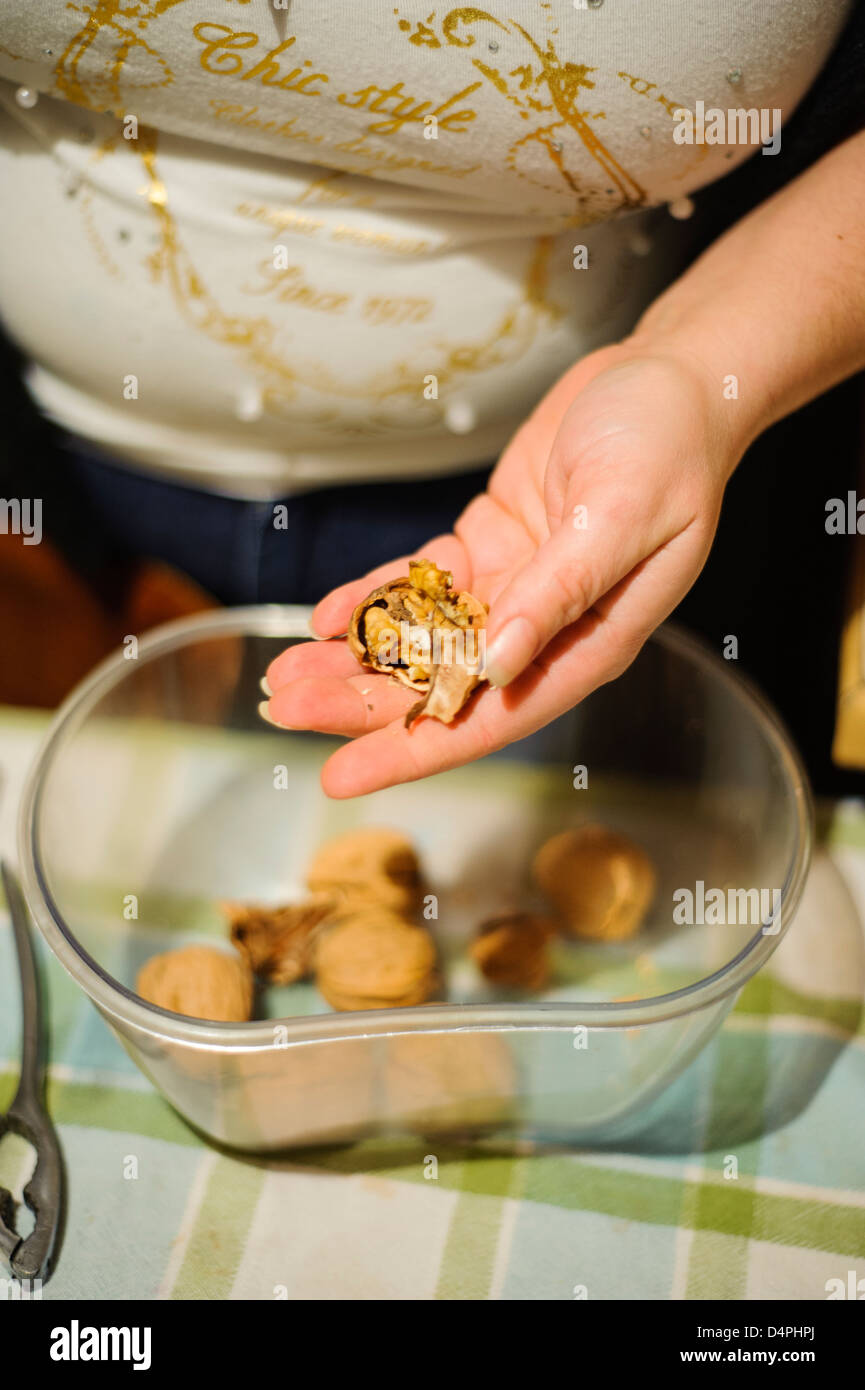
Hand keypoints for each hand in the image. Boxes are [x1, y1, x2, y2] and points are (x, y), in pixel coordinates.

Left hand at [264, 340, 739, 797]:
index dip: (412, 750)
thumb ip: (562, 590)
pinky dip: (375, 599)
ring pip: (421, 641)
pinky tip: (325, 615)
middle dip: (359, 702)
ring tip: (283, 673)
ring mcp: (514, 590)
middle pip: (441, 686)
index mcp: (589, 644)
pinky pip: (421, 585)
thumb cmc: (667, 444)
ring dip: (353, 658)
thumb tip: (498, 663)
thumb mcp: (621, 512)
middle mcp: (545, 631)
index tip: (341, 775)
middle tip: (282, 709)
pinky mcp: (490, 548)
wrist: (668, 377)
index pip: (490, 718)